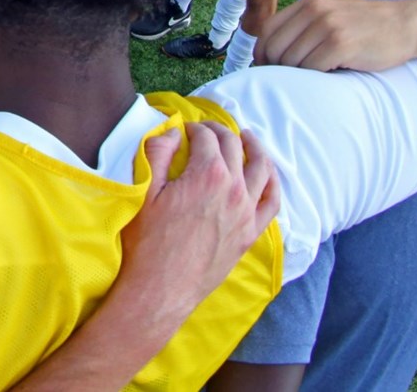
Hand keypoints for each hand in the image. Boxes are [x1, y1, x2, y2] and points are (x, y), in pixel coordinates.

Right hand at [121, 123, 279, 303]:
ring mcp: (247, 212)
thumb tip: (173, 132)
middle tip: (208, 130)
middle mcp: (234, 189)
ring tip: (248, 139)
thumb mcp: (144, 191)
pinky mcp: (251, 233)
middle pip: (235, 147)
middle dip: (221, 132)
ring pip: (262, 169)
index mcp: (207, 175)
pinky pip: (272, 201)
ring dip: (255, 148)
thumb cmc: (148, 241)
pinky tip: (267, 175)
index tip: (186, 129)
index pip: (207, 137)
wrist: (162, 287)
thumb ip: (158, 152)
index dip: (195, 128)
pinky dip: (273, 182)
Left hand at [254, 0, 416, 71]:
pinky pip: (312, 69)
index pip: (268, 29)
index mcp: (309, 3)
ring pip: (291, 60)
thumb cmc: (368, 25)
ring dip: (298, 75)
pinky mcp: (342, 44)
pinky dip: (315, 78)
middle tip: (288, 81)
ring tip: (313, 78)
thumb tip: (272, 51)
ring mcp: (328, 26)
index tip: (267, 69)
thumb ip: (305, 24)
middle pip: (275, 47)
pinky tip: (328, 77)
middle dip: (276, 68)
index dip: (262, 53)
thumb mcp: (332, 13)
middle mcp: (315, 11)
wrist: (408, 24)